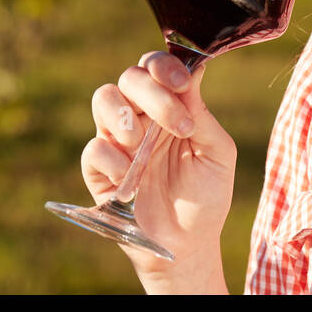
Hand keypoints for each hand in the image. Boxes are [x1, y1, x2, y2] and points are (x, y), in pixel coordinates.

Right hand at [84, 51, 235, 290]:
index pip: (158, 68)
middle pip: (131, 77)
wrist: (187, 245)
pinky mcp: (100, 170)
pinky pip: (94, 148)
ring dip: (123, 113)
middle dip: (152, 93)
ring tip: (141, 142)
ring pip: (104, 98)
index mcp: (171, 107)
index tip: (182, 83)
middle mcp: (143, 117)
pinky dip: (111, 158)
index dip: (165, 66)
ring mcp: (119, 141)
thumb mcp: (217, 154)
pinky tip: (129, 177)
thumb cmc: (206, 197)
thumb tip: (194, 71)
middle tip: (177, 125)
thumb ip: (201, 115)